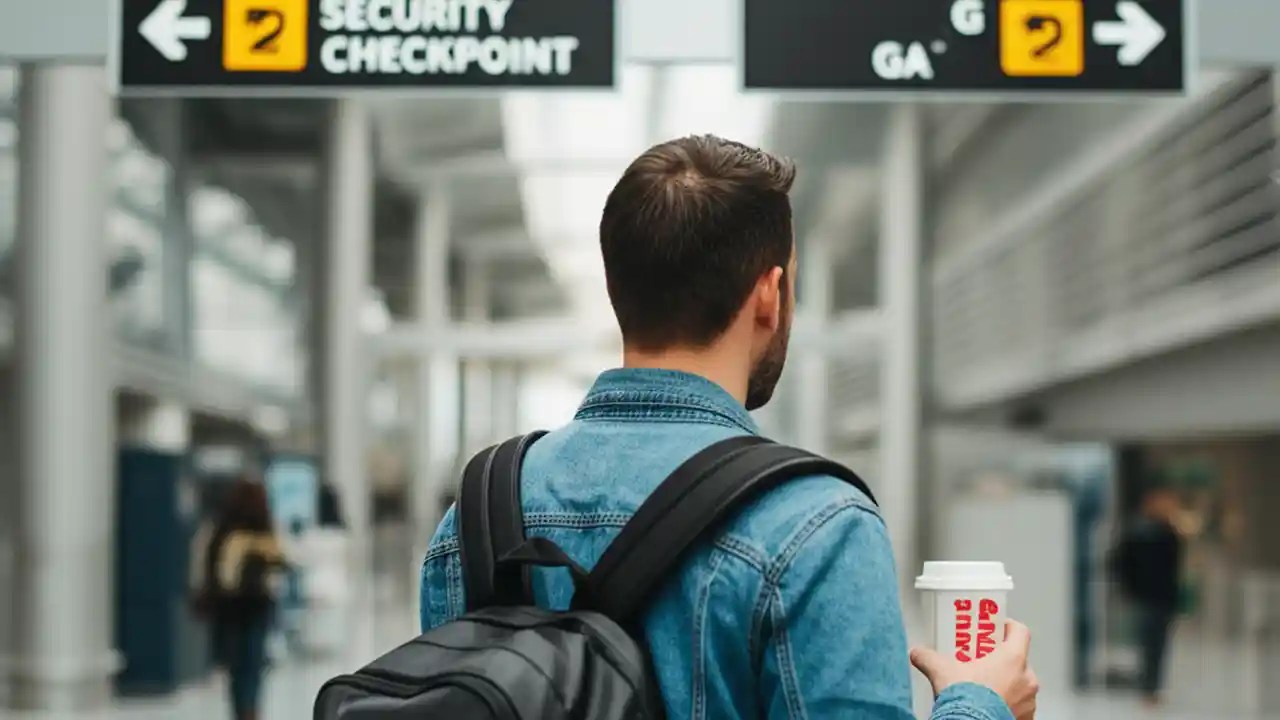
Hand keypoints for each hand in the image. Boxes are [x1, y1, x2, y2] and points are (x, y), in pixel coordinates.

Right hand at [910, 620, 1039, 719]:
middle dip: (1002, 662)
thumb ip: (928, 657)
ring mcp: (1028, 701)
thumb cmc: (966, 699)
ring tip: (985, 690)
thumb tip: (918, 653)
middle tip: (983, 664)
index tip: (996, 630)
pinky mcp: (1025, 719)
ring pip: (1020, 686)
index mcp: (1012, 658)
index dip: (1008, 627)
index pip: (1020, 631)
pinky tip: (990, 708)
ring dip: (1007, 686)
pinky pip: (1020, 708)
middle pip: (1019, 660)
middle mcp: (1026, 679)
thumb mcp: (941, 670)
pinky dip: (1008, 706)